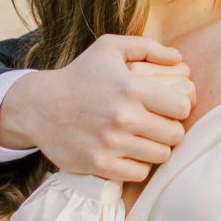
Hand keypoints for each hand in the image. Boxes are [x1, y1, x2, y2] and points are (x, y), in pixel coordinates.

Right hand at [0, 36, 194, 182]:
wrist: (39, 106)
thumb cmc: (80, 75)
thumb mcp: (109, 48)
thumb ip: (147, 47)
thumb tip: (178, 57)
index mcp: (130, 87)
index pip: (181, 106)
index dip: (180, 107)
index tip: (169, 107)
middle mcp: (122, 116)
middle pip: (175, 134)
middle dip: (171, 129)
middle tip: (158, 125)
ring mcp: (110, 143)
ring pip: (160, 156)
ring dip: (156, 148)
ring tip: (145, 139)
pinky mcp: (99, 164)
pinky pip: (139, 173)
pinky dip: (138, 165)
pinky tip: (130, 153)